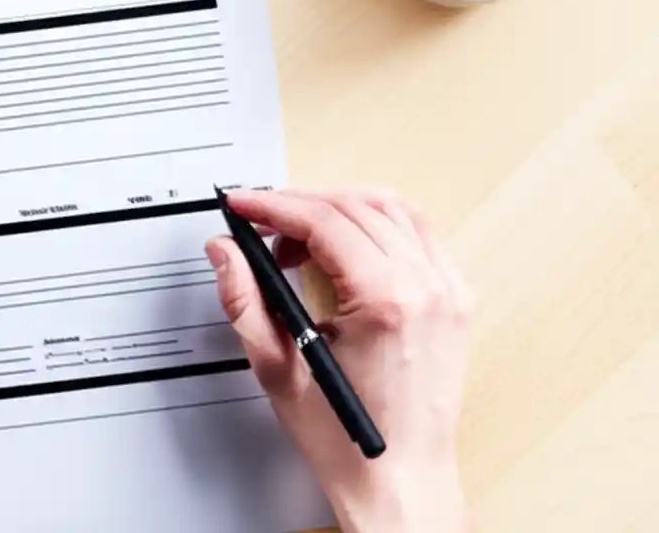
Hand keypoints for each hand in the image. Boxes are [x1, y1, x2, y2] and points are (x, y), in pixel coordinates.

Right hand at [206, 190, 471, 532]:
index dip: (275, 205)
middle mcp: (426, 289)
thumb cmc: (348, 438)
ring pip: (393, 210)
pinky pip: (419, 236)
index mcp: (386, 303)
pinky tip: (348, 246)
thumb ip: (244, 301)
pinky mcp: (455, 301)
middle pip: (357, 207)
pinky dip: (377, 226)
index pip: (324, 222)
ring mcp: (448, 292)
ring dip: (340, 208)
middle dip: (300, 204)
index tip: (245, 205)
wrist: (398, 477)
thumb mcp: (278, 368)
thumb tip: (226, 253)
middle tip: (262, 224)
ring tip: (300, 236)